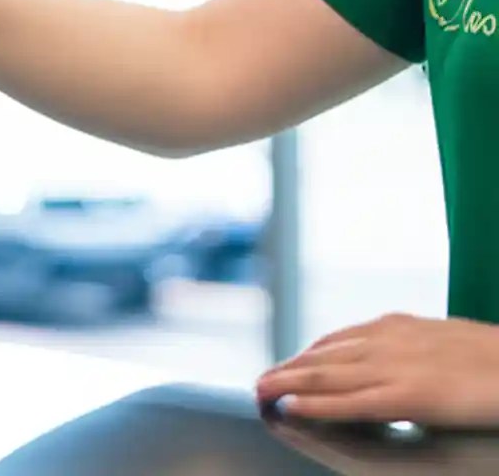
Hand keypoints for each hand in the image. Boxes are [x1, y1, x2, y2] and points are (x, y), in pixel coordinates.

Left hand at [256, 313, 498, 425]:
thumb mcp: (448, 340)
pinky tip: (290, 407)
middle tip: (259, 382)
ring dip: (287, 384)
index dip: (307, 356)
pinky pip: (352, 402)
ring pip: (326, 376)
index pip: (338, 340)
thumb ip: (417, 346)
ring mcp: (397, 367)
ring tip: (260, 392)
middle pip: (323, 356)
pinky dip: (317, 404)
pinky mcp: (410, 395)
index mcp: (399, 326)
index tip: (287, 366)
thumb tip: (405, 357)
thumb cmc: (498, 359)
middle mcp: (389, 340)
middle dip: (288, 369)